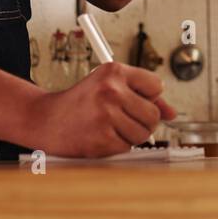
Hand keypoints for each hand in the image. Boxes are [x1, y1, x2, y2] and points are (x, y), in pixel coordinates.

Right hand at [25, 62, 177, 157]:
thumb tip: (172, 113)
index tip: (134, 100)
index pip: (156, 85)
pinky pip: (127, 147)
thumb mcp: (109, 87)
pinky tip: (100, 136)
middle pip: (153, 114)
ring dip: (130, 135)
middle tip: (122, 119)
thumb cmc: (80, 103)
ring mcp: (106, 115)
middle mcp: (111, 90)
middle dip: (142, 121)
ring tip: (109, 127)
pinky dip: (117, 146)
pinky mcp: (102, 138)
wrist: (44, 120)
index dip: (149, 97)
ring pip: (143, 133)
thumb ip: (143, 96)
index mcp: (114, 71)